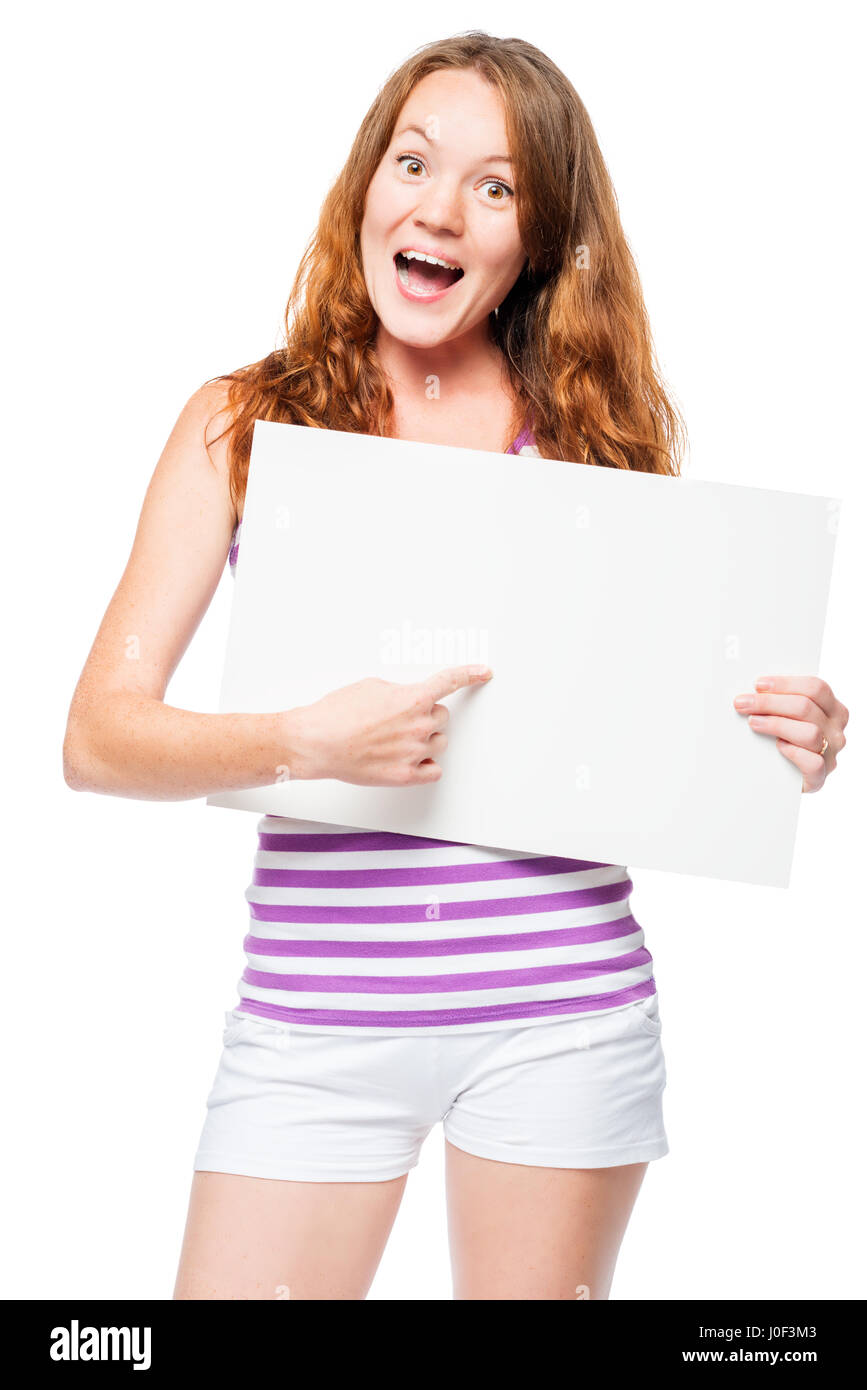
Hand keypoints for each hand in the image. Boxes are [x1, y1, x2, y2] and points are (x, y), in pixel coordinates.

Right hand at [288, 665, 492, 785]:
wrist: (316, 742)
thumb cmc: (337, 713)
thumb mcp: (372, 687)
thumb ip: (399, 692)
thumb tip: (407, 701)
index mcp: (413, 699)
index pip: (449, 682)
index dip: (469, 675)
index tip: (483, 672)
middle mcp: (419, 725)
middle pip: (442, 718)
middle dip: (426, 716)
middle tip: (400, 721)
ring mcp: (415, 752)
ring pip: (439, 743)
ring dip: (425, 740)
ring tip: (396, 740)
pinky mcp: (405, 775)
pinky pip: (434, 771)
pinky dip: (426, 765)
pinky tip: (410, 760)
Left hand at [733, 676, 848, 792]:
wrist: (781, 779)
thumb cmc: (783, 742)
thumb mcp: (788, 717)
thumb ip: (782, 702)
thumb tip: (755, 690)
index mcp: (833, 709)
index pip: (815, 688)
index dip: (785, 684)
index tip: (758, 685)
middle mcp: (835, 730)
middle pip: (806, 707)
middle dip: (770, 702)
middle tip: (743, 703)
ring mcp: (830, 754)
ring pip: (809, 733)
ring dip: (776, 724)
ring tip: (753, 722)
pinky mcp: (820, 777)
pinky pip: (813, 763)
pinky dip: (794, 752)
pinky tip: (778, 746)